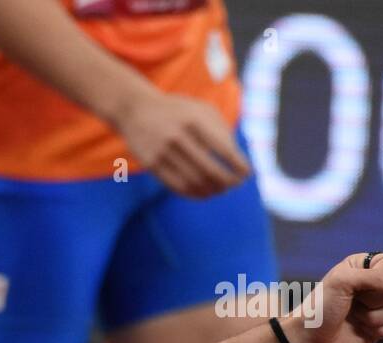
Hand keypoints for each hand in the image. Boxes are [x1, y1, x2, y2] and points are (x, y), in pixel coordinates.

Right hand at [117, 89, 249, 197]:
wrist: (136, 109)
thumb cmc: (178, 111)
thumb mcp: (202, 110)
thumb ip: (221, 130)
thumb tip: (236, 161)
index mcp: (195, 121)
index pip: (224, 150)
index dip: (238, 166)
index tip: (246, 174)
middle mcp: (179, 137)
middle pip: (210, 170)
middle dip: (227, 182)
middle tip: (234, 185)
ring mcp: (163, 152)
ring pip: (194, 182)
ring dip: (211, 191)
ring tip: (220, 191)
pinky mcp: (151, 164)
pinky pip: (177, 186)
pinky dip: (194, 194)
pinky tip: (203, 194)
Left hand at [285, 253, 382, 342]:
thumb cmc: (319, 309)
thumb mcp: (342, 282)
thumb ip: (377, 278)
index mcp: (363, 267)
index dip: (382, 278)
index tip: (359, 288)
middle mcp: (374, 285)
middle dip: (377, 300)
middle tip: (353, 305)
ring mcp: (378, 308)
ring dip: (377, 318)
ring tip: (355, 319)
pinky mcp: (381, 328)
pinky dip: (382, 330)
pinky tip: (363, 331)